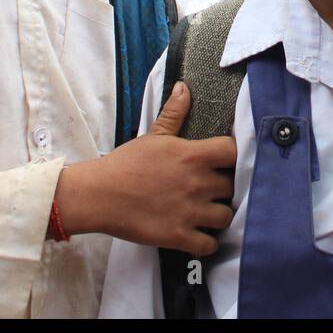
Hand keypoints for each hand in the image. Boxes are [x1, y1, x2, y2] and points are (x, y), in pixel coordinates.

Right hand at [54, 82, 236, 254]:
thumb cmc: (126, 164)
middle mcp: (197, 183)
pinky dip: (207, 243)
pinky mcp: (179, 236)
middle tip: (212, 189)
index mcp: (193, 155)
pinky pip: (210, 245)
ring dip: (218, 216)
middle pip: (233, 186)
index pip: (233, 152)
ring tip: (207, 213)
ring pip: (226, 216)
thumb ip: (174, 112)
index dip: (232, 156)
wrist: (99, 195)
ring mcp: (190, 211)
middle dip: (224, 188)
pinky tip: (199, 235)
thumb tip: (184, 86)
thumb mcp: (153, 135)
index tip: (223, 161)